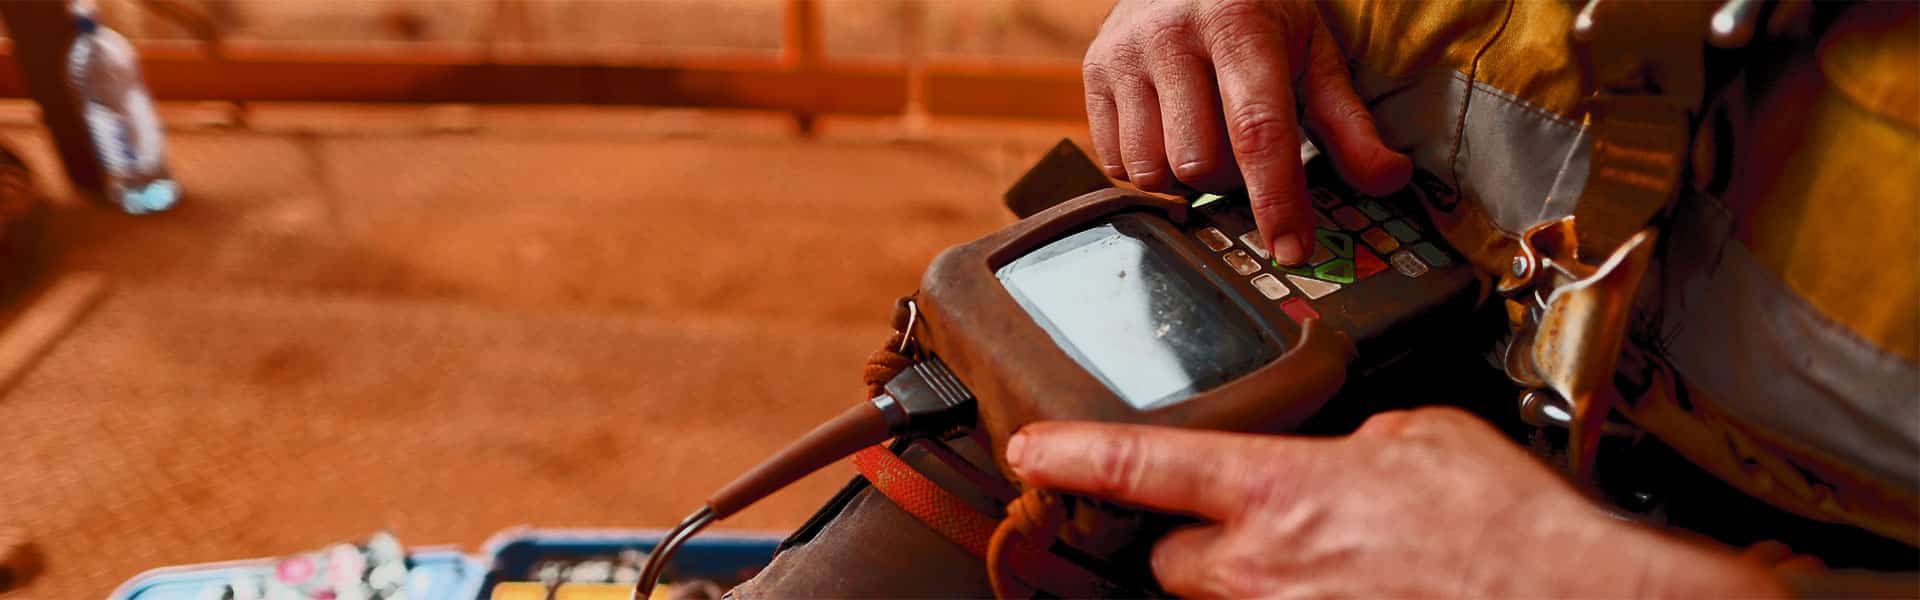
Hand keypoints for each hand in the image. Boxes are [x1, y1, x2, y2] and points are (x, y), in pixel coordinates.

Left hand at [1005, 408, 1785, 597]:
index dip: (1074, 454)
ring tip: (1329, 568)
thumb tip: (1340, 454)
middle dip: (1198, 544)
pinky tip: (1351, 589)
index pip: (1145, 463)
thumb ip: (1353, 441)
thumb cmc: (1511, 533)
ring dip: (1255, 584)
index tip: (1030, 449)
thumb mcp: (1424, 438)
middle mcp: (1265, 568)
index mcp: (1283, 489)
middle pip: (1171, 560)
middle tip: (1258, 530)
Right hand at [1083, 0, 1411, 263]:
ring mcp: (1123, 55)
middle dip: (1231, 180)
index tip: (1292, 249)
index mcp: (1237, 24)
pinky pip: (1116, 163)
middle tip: (1246, 152)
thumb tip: (1388, 179)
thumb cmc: (1258, 12)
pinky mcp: (1092, 72)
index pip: (1257, 130)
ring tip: (1205, 138)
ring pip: (1152, 171)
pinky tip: (1169, 131)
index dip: (1276, 199)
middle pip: (1200, 163)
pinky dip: (1149, 165)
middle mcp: (1171, 36)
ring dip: (1187, 177)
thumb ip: (1348, 121)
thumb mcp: (1311, 51)